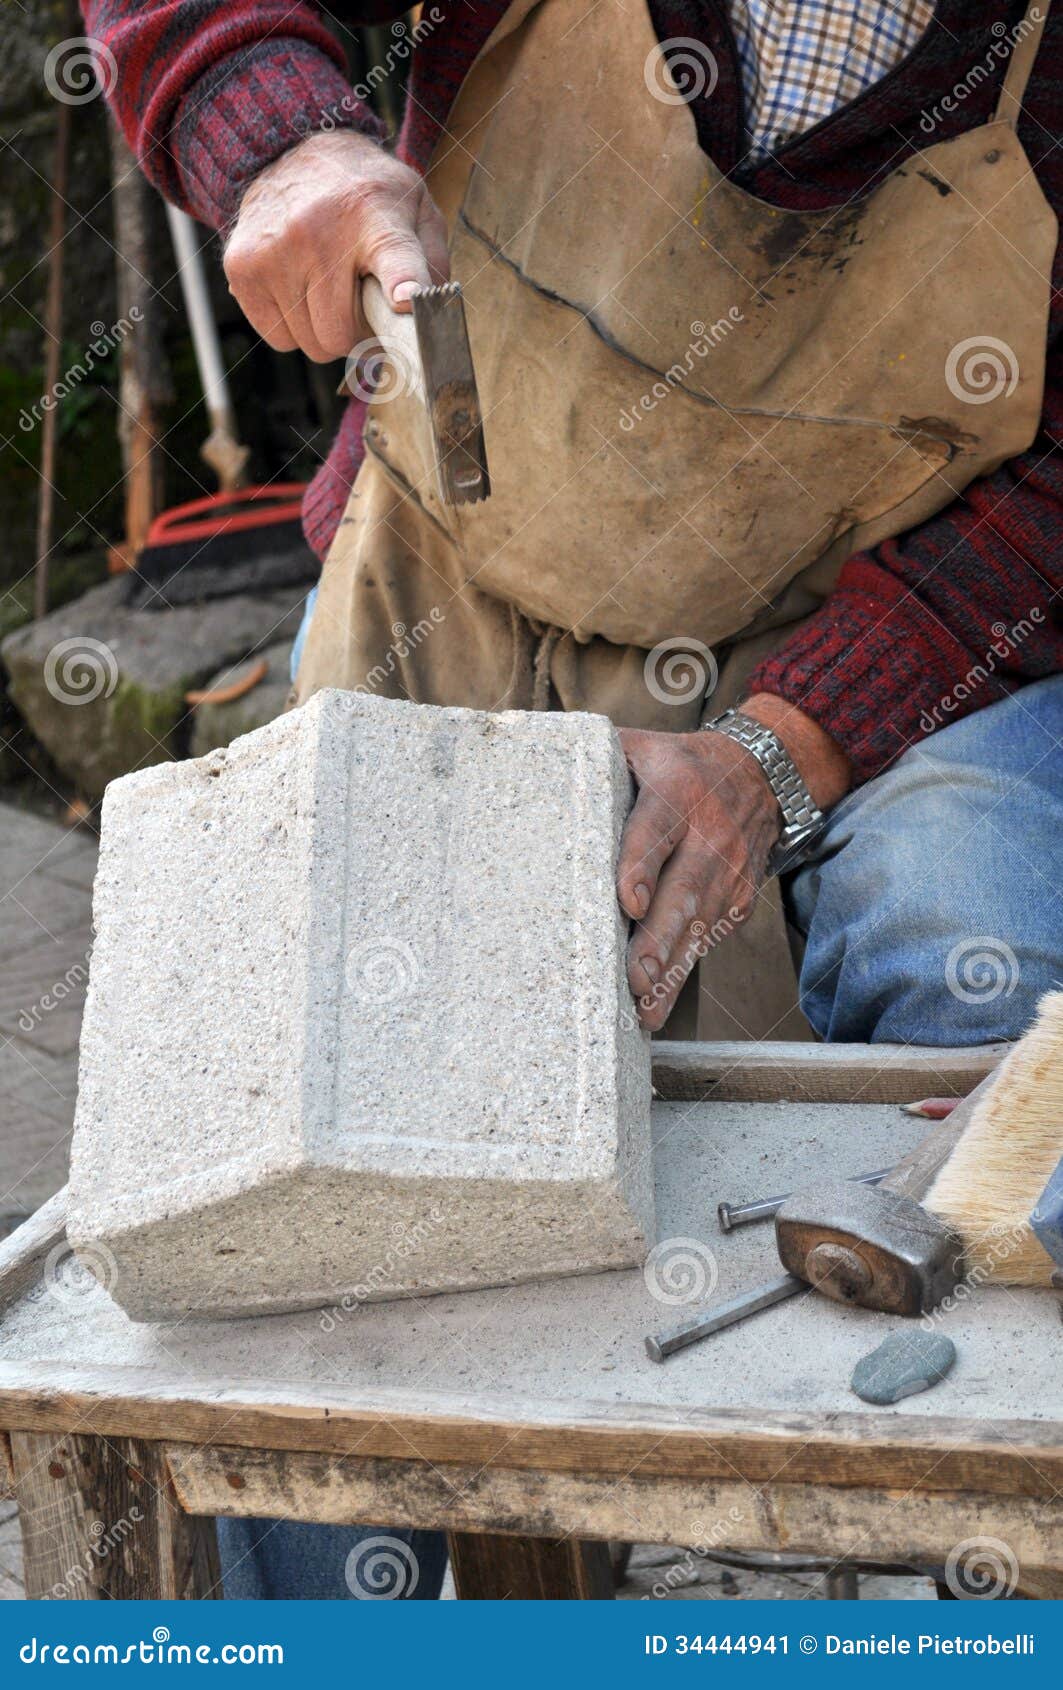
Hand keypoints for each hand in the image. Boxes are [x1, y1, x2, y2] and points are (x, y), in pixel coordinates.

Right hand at [223, 130, 449, 361]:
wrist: (292, 150)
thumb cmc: (365, 195)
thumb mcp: (414, 210)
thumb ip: (433, 265)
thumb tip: (431, 320)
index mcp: (376, 216)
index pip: (394, 259)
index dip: (402, 285)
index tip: (405, 303)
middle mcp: (319, 232)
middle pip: (341, 335)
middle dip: (355, 331)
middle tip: (358, 301)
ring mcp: (274, 251)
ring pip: (309, 344)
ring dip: (323, 330)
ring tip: (327, 289)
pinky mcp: (242, 267)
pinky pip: (278, 338)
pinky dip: (293, 327)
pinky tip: (298, 289)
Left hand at [616, 696, 850, 1030]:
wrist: (759, 773)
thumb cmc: (677, 766)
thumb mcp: (641, 748)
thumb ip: (598, 763)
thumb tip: (535, 781)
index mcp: (677, 791)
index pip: (657, 829)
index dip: (643, 865)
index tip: (629, 903)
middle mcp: (710, 832)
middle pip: (684, 890)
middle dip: (660, 939)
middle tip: (637, 978)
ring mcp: (731, 869)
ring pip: (701, 924)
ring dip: (674, 969)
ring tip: (647, 1008)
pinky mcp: (741, 897)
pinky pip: (712, 935)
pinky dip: (688, 967)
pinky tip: (662, 999)